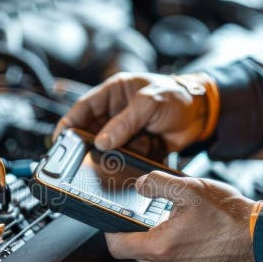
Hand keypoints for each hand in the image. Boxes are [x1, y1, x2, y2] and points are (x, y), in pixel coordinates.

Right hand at [53, 72, 207, 152]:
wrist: (203, 115)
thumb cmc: (177, 96)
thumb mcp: (149, 103)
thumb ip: (125, 122)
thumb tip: (102, 141)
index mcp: (113, 93)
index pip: (83, 108)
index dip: (68, 124)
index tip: (59, 139)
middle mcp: (115, 114)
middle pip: (90, 132)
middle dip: (85, 146)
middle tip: (78, 158)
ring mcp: (125, 133)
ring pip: (105, 149)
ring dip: (106, 158)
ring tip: (105, 164)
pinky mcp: (136, 149)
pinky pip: (123, 160)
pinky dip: (123, 165)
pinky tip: (125, 168)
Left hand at [106, 171, 256, 261]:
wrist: (260, 239)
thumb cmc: (229, 215)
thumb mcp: (189, 188)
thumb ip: (156, 184)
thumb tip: (139, 185)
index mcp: (160, 247)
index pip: (117, 247)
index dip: (113, 233)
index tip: (116, 225)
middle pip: (140, 255)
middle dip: (148, 237)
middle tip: (167, 223)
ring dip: (167, 252)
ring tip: (188, 235)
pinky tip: (198, 251)